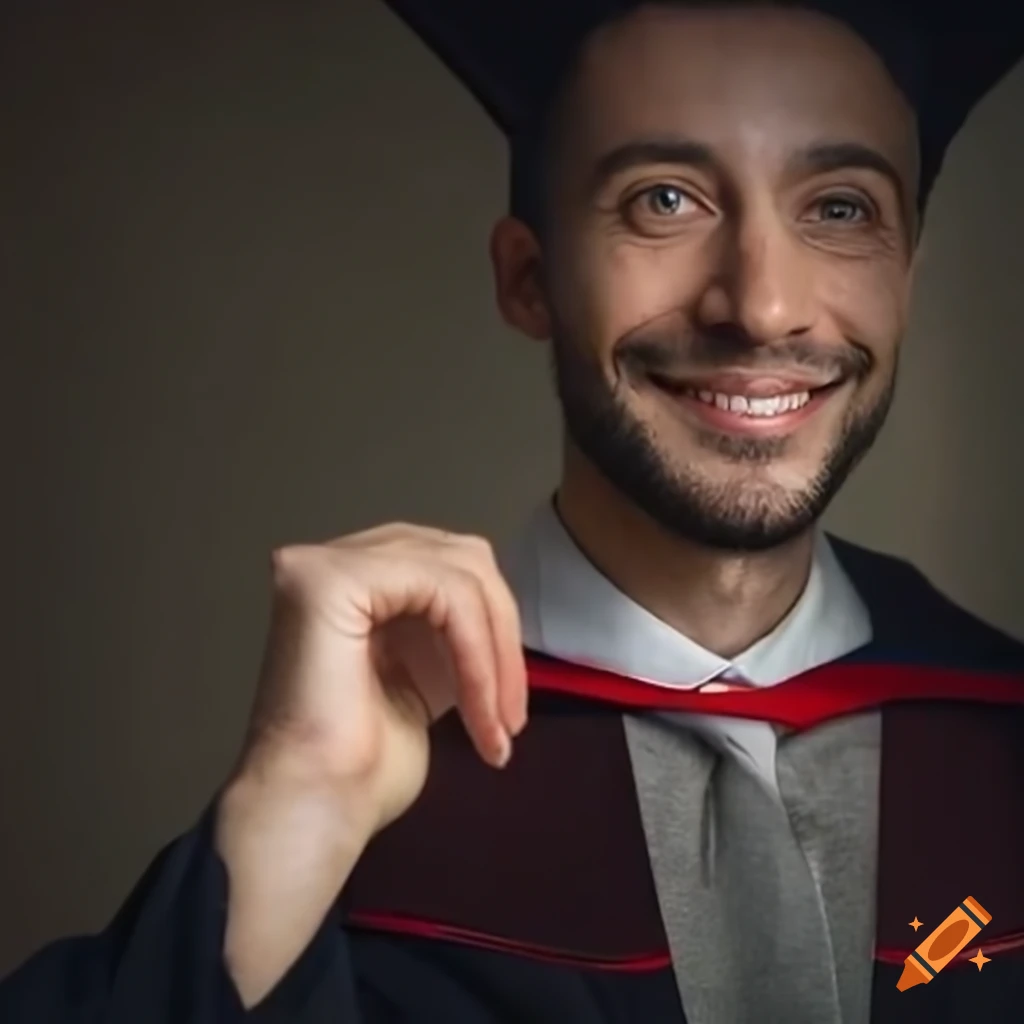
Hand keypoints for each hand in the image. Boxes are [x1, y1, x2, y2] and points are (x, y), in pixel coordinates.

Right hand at [215, 524, 527, 1004]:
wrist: (316, 811)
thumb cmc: (362, 767)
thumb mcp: (426, 676)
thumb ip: (450, 633)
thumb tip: (500, 617)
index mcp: (358, 582)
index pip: (453, 565)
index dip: (497, 629)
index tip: (510, 712)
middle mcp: (336, 560)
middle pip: (463, 556)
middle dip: (503, 635)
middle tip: (511, 718)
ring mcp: (328, 563)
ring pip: (463, 572)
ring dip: (496, 654)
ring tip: (498, 726)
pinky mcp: (333, 579)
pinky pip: (447, 592)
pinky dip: (478, 654)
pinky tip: (478, 711)